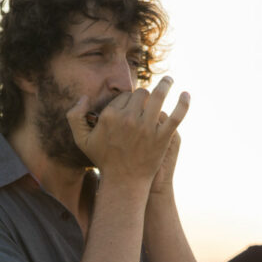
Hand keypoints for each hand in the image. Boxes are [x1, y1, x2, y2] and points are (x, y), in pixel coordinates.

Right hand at [66, 76, 188, 188]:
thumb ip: (74, 116)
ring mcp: (147, 127)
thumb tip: (83, 96)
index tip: (132, 105)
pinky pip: (176, 115)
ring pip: (158, 97)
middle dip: (145, 94)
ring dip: (165, 84)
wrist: (124, 182)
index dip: (129, 100)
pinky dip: (183, 103)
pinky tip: (186, 94)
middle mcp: (129, 118)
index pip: (124, 96)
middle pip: (141, 94)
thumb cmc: (103, 160)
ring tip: (169, 79)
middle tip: (150, 96)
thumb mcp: (82, 140)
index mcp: (110, 116)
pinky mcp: (162, 137)